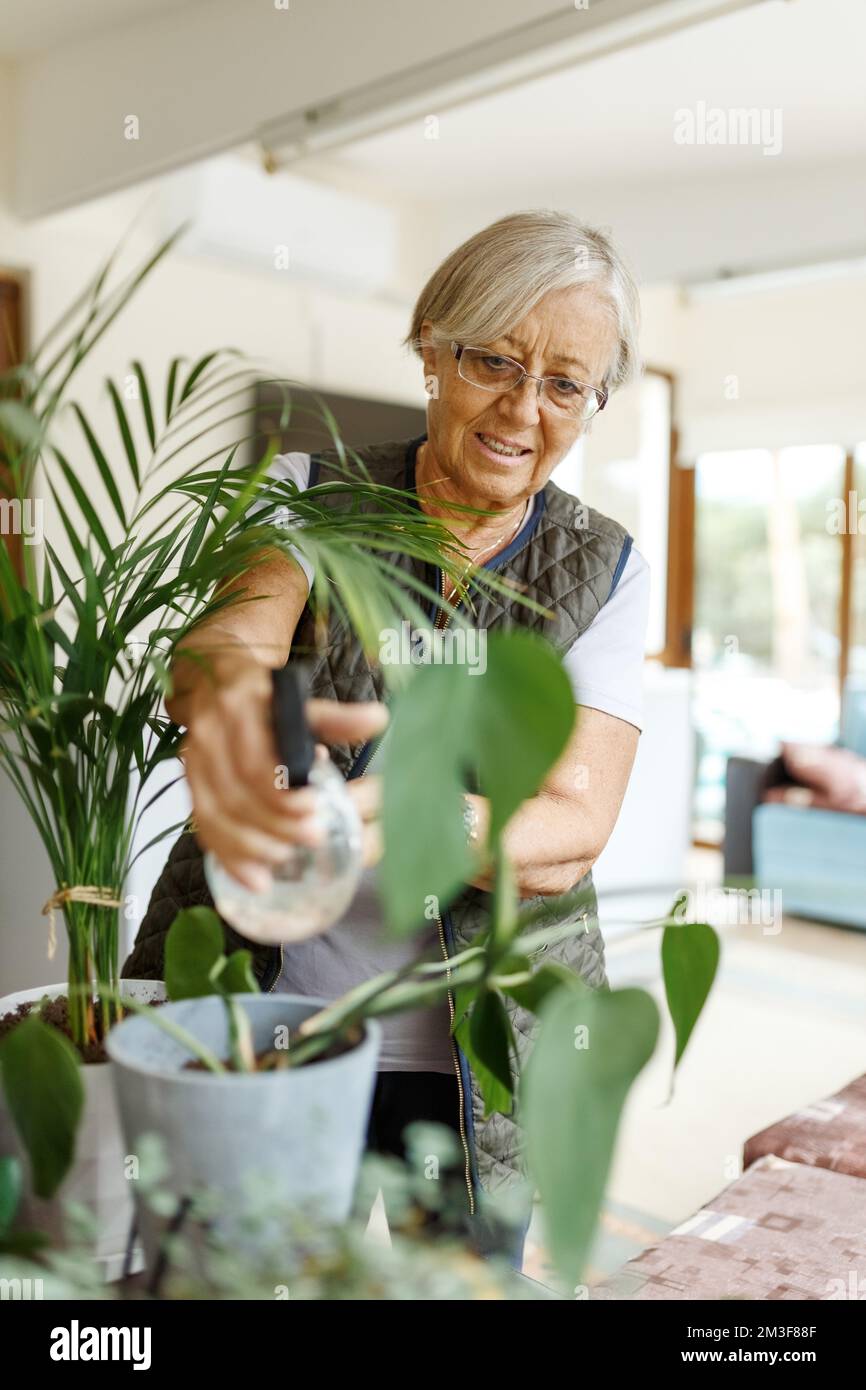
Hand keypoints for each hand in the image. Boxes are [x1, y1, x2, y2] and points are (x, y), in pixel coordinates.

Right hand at [181, 654, 387, 889]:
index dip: (282, 794)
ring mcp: (194, 760)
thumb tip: (378, 720)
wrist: (216, 681)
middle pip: (235, 794)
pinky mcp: (190, 782)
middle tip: (312, 838)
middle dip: (274, 824)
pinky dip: (227, 855)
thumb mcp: (298, 698)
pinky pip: (203, 824)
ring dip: (250, 845)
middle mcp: (209, 735)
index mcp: (238, 710)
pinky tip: (254, 879)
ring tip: (286, 859)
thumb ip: (335, 717)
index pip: (254, 764)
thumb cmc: (265, 694)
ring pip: (214, 813)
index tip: (314, 807)